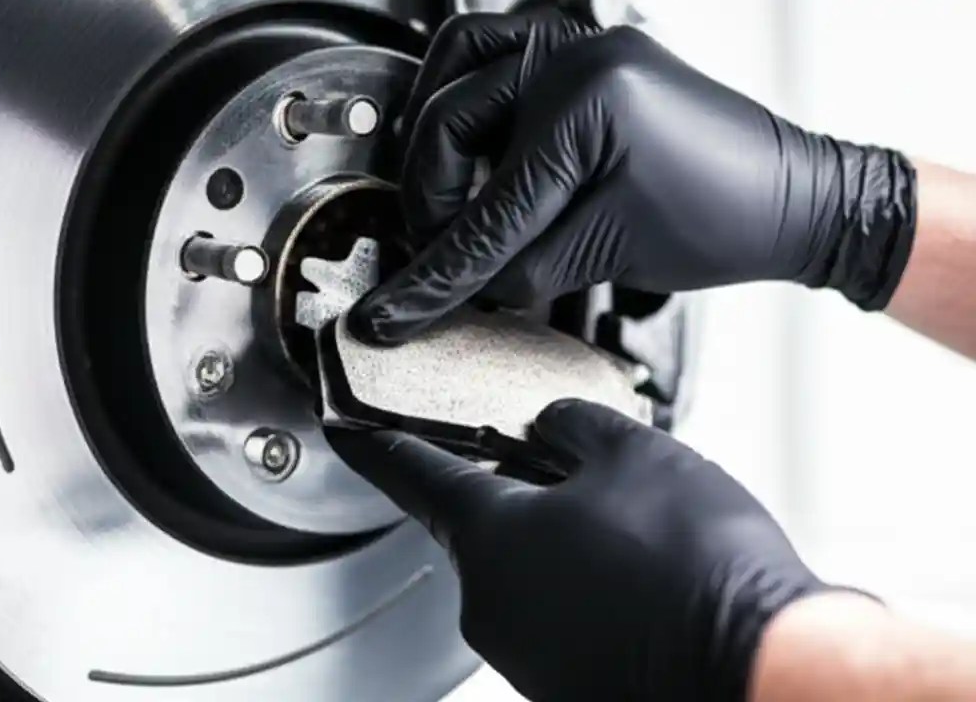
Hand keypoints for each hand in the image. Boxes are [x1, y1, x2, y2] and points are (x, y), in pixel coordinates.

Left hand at [328, 400, 834, 700]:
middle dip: (523, 491)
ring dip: (564, 544)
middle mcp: (488, 602)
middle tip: (585, 475)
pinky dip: (588, 591)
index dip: (373, 441)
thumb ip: (572, 429)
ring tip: (641, 537)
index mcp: (487, 536)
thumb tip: (550, 430)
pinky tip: (646, 582)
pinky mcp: (560, 685)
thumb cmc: (698, 568)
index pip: (408, 473)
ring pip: (527, 572)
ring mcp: (522, 653)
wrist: (757, 673)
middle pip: (480, 525)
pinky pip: (559, 617)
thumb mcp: (634, 456)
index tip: (341, 425)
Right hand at [352, 11, 915, 344]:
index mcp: (589, 101)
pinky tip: (468, 144)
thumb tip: (456, 286)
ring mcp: (581, 43)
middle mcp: (577, 54)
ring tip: (438, 192)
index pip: (489, 206)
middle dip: (432, 200)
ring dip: (434, 128)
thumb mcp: (608, 254)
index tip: (394, 311)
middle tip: (433, 252)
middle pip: (451, 123)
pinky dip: (468, 93)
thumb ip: (518, 268)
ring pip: (459, 62)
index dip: (438, 272)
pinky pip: (498, 51)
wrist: (793, 197)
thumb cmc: (727, 221)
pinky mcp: (585, 52)